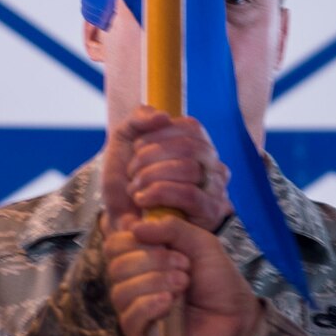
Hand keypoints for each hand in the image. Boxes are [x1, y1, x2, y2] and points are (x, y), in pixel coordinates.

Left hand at [101, 106, 231, 233]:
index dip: (158, 134)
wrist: (120, 220)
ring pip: (188, 169)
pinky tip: (142, 199)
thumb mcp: (124, 141)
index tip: (136, 149)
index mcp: (198, 145)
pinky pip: (189, 194)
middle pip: (189, 147)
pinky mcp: (209, 212)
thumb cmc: (128, 181)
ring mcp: (215, 188)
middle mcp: (212, 164)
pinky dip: (159, 193)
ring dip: (152, 176)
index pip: (190, 127)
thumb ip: (138, 119)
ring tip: (135, 189)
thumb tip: (163, 116)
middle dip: (151, 157)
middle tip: (132, 172)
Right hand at [105, 214, 259, 335]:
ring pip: (121, 292)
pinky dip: (149, 305)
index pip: (115, 247)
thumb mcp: (200, 243)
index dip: (132, 239)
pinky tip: (170, 302)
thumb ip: (172, 228)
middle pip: (116, 267)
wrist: (238, 317)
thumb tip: (134, 226)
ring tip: (184, 283)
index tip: (162, 241)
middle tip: (184, 265)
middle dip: (151, 260)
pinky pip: (130, 317)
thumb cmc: (219, 282)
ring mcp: (136, 312)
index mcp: (142, 261)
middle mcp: (134, 285)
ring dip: (154, 282)